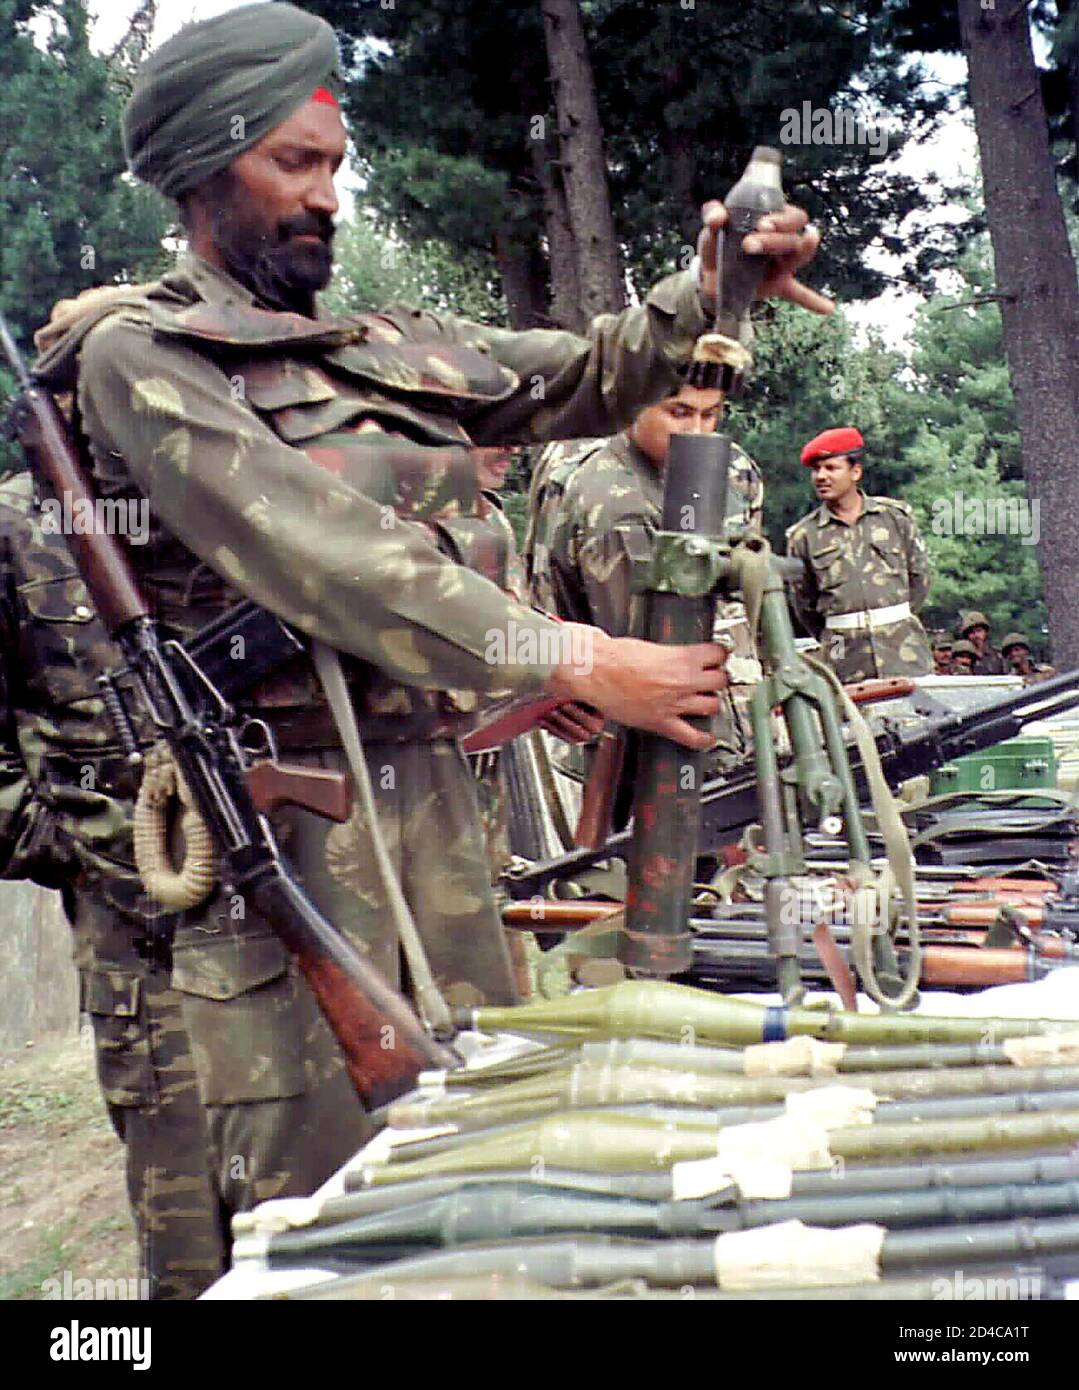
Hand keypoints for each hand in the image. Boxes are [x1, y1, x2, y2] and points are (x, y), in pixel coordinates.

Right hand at [546, 625, 727, 750]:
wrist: (593, 672)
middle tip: (712, 679)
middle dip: (717, 679)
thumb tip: (678, 658)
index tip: (718, 657)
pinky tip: (708, 738)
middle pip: (720, 681)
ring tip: (705, 701)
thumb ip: (670, 655)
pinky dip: (704, 739)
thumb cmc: (613, 657)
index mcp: (681, 658)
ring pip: (712, 706)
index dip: (720, 656)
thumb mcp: (650, 647)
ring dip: (711, 703)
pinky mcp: (662, 722)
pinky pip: (692, 737)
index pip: (718, 654)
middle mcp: (683, 681)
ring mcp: (674, 703)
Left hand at [697, 200, 832, 315]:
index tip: (761, 223)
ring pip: (798, 257)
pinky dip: (813, 300)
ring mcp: (783, 266)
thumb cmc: (718, 245)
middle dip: (776, 239)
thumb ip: (712, 215)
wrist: (710, 276)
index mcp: (774, 223)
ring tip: (778, 260)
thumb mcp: (712, 229)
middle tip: (749, 245)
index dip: (781, 219)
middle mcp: (783, 243)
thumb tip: (718, 215)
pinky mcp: (777, 286)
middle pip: (795, 237)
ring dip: (792, 256)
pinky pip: (799, 294)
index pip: (792, 217)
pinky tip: (828, 309)